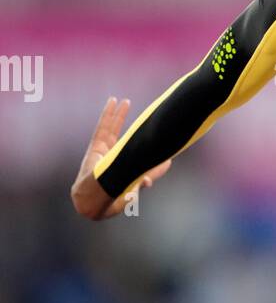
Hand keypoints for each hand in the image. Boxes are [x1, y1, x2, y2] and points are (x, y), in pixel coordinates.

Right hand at [70, 96, 170, 219]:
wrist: (93, 200)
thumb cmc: (110, 200)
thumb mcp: (130, 192)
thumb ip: (140, 184)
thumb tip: (149, 180)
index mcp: (121, 170)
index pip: (137, 157)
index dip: (146, 151)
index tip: (156, 142)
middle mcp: (112, 158)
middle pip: (122, 136)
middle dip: (130, 126)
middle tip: (141, 113)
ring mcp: (104, 151)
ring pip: (112, 129)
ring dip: (119, 115)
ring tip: (125, 101)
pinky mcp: (97, 146)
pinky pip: (103, 126)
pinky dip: (108, 113)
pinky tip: (113, 101)